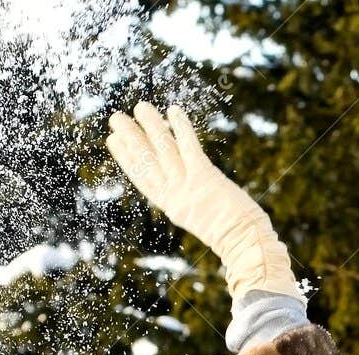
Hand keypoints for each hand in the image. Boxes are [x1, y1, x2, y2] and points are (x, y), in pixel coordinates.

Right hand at [106, 102, 303, 302]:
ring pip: (164, 151)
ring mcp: (188, 185)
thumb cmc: (233, 236)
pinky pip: (189, 146)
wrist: (244, 245)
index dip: (126, 159)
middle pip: (147, 162)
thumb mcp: (203, 221)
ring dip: (151, 126)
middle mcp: (175, 195)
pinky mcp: (204, 177)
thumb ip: (192, 203)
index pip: (143, 179)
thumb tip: (188, 188)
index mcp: (172, 206)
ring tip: (140, 107)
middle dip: (130, 139)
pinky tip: (173, 109)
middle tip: (116, 118)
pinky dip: (181, 127)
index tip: (114, 141)